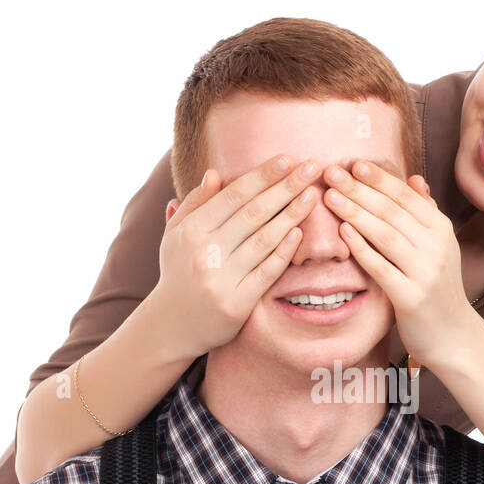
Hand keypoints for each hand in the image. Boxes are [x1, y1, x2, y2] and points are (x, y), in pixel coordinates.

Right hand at [150, 154, 320, 357]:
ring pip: (264, 239)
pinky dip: (284, 250)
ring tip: (312, 195)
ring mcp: (222, 279)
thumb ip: (195, 204)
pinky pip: (267, 271)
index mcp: (191, 230)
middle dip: (286, 187)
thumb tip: (215, 173)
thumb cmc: (178, 271)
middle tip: (312, 168)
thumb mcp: (176, 235)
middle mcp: (205, 252)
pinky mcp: (237, 303)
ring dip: (292, 214)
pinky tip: (300, 232)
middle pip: (253, 213)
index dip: (262, 176)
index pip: (233, 196)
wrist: (170, 325)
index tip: (287, 159)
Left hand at [321, 161, 475, 368]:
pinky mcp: (411, 296)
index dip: (378, 178)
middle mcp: (436, 246)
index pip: (405, 196)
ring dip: (355, 212)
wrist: (453, 335)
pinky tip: (342, 232)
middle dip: (359, 189)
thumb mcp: (438, 246)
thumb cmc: (437, 288)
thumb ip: (425, 213)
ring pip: (385, 234)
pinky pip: (381, 267)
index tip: (352, 163)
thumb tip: (414, 178)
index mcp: (441, 228)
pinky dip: (361, 248)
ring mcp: (425, 271)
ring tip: (330, 197)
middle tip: (331, 172)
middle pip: (391, 211)